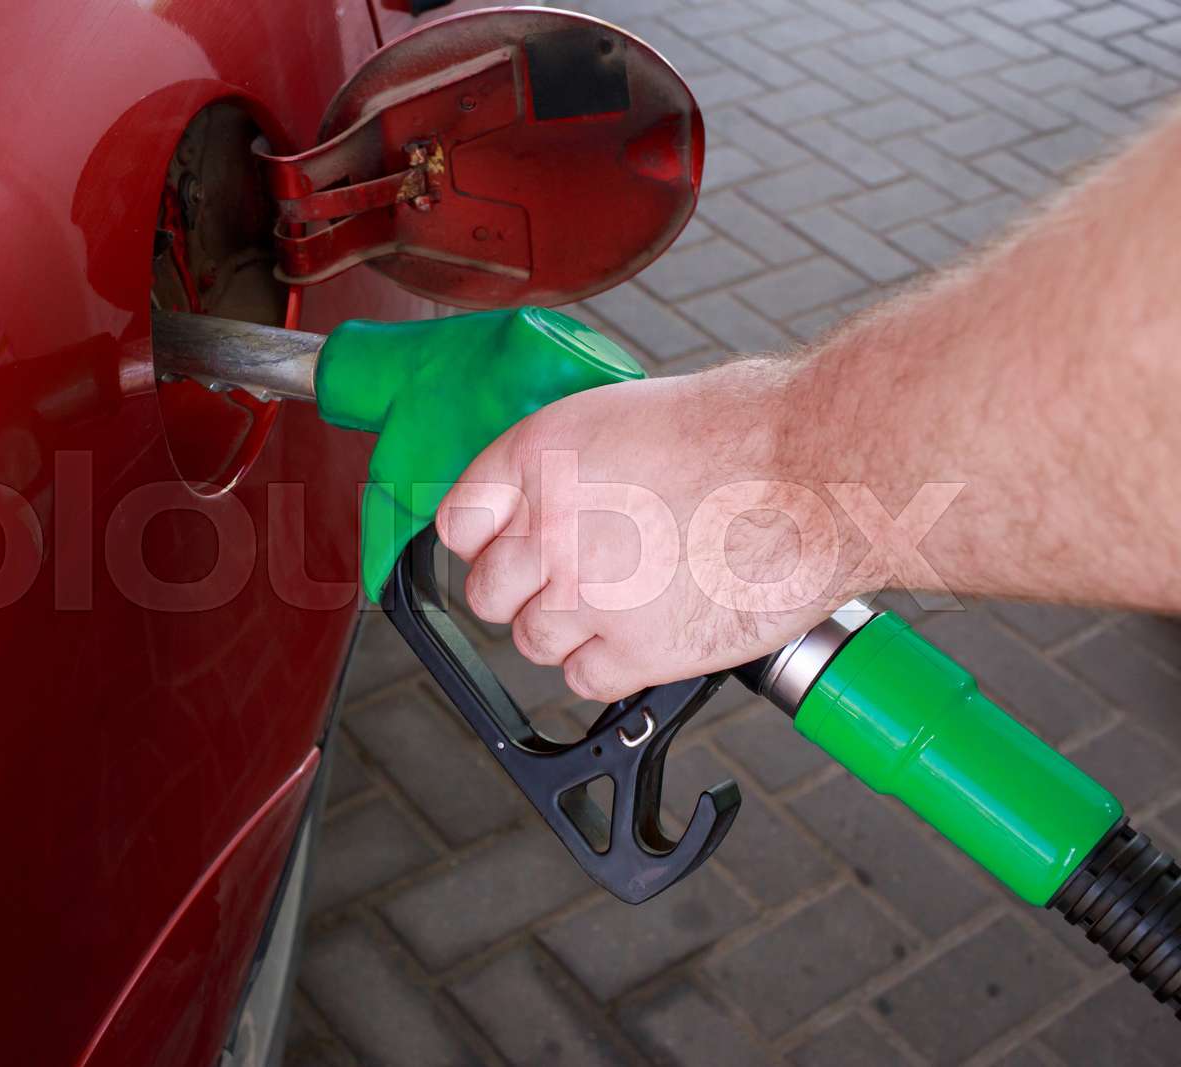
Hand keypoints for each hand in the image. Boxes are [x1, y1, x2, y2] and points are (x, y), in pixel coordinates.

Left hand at [436, 360, 873, 700]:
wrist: (825, 468)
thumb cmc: (754, 427)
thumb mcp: (635, 415)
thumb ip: (582, 465)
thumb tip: (572, 492)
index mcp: (541, 457)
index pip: (458, 522)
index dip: (484, 540)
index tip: (504, 547)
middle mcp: (549, 528)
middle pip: (487, 592)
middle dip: (521, 591)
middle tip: (569, 580)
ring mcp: (588, 594)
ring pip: (532, 641)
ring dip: (567, 630)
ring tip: (622, 604)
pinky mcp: (638, 649)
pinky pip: (585, 680)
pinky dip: (610, 668)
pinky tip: (647, 635)